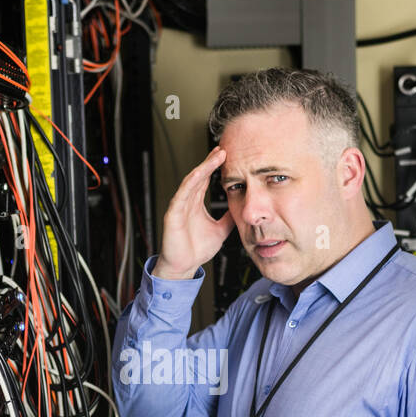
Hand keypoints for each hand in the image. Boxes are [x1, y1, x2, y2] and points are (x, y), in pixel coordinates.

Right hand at [156, 146, 233, 279]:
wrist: (184, 267)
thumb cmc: (196, 250)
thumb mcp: (221, 231)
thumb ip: (229, 219)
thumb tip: (242, 210)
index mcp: (196, 204)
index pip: (205, 180)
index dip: (214, 166)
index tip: (227, 155)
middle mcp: (187, 202)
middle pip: (199, 176)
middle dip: (210, 162)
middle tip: (223, 149)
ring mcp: (179, 207)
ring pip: (191, 181)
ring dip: (203, 168)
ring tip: (215, 157)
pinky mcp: (173, 215)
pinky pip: (181, 195)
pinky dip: (189, 184)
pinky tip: (198, 174)